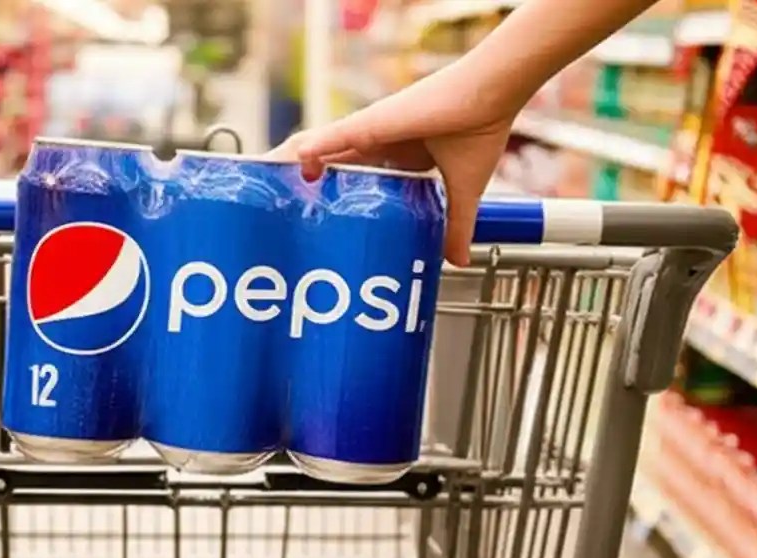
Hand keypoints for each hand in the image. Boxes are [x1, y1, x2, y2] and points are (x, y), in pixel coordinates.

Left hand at [269, 66, 514, 265]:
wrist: (491, 97)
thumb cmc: (479, 131)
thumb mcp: (461, 193)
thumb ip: (454, 226)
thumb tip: (457, 261)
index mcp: (396, 156)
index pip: (354, 176)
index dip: (333, 192)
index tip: (316, 213)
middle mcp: (377, 142)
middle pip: (328, 164)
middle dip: (303, 182)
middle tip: (279, 204)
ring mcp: (370, 132)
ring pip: (320, 149)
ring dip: (292, 165)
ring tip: (265, 181)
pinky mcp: (371, 124)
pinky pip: (331, 138)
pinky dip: (308, 150)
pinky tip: (287, 162)